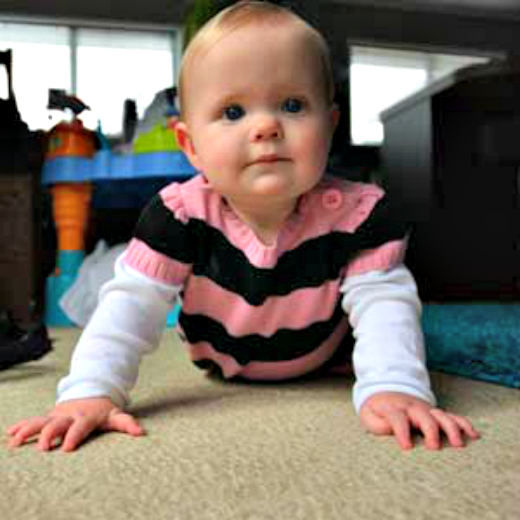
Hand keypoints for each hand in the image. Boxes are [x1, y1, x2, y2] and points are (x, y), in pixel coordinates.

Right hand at [6, 397, 143, 451]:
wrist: (91, 390)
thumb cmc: (103, 410)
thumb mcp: (115, 415)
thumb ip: (127, 423)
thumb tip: (141, 433)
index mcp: (86, 417)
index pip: (81, 427)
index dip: (75, 436)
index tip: (67, 448)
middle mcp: (70, 416)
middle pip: (58, 424)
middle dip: (50, 434)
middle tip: (43, 447)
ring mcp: (58, 415)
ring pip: (42, 421)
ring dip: (30, 430)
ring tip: (17, 440)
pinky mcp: (49, 416)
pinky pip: (33, 420)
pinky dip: (22, 426)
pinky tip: (11, 434)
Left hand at [359, 392, 479, 449]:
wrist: (388, 391)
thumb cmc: (377, 409)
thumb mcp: (368, 414)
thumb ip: (377, 423)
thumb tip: (391, 429)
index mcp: (394, 408)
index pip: (397, 417)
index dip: (401, 431)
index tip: (407, 447)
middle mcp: (413, 408)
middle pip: (424, 417)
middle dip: (430, 431)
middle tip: (434, 448)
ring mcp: (427, 410)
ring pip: (442, 416)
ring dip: (451, 428)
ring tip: (458, 445)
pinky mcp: (437, 414)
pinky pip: (453, 417)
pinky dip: (464, 424)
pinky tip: (474, 435)